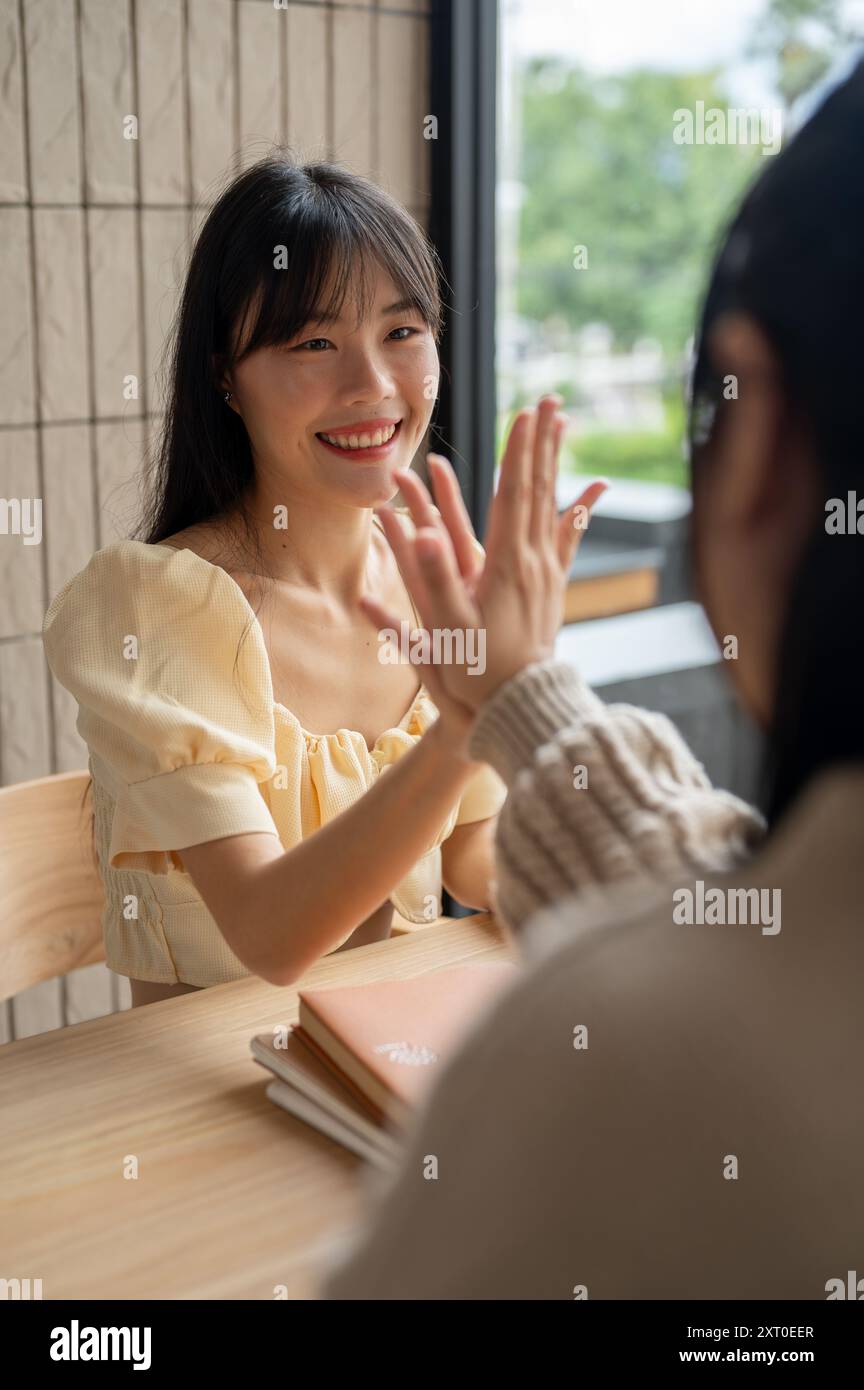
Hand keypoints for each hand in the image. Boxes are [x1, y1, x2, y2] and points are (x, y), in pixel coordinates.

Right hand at [359, 394, 606, 716]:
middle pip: (539, 488)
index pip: (514, 494)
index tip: (525, 412)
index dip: (518, 451)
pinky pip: (568, 536)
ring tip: (563, 427)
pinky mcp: (552, 586)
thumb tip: (420, 531)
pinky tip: (593, 488)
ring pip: (553, 504)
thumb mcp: (446, 628)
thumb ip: (433, 577)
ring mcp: (547, 572)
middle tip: (550, 400)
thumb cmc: (476, 670)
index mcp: (507, 564)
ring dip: (555, 462)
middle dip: (542, 442)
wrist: (520, 705)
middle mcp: (534, 561)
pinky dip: (579, 507)